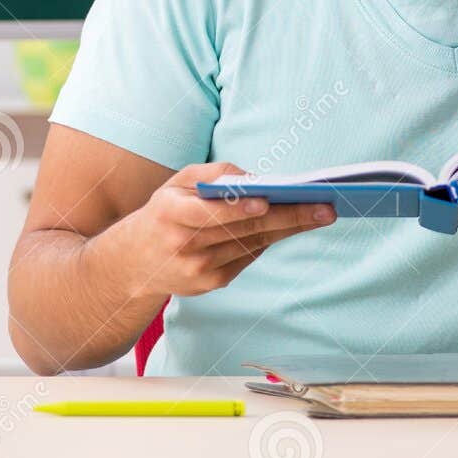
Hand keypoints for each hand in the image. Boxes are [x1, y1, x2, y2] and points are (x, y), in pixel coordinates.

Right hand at [98, 162, 335, 298]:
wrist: (133, 264)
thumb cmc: (163, 212)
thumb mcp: (176, 183)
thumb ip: (213, 173)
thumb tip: (256, 179)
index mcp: (170, 214)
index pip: (208, 213)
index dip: (238, 207)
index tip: (268, 200)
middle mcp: (184, 245)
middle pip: (243, 229)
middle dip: (287, 217)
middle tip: (324, 208)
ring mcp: (198, 270)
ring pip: (252, 244)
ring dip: (287, 228)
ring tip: (318, 213)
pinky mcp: (210, 284)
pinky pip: (247, 257)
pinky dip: (265, 240)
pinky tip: (286, 227)